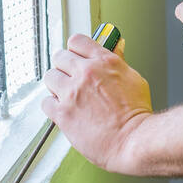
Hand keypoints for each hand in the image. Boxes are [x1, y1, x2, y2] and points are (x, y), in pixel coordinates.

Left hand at [41, 33, 151, 172]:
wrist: (132, 141)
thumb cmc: (137, 115)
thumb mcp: (134, 79)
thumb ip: (119, 62)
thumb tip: (116, 47)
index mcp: (104, 61)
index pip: (77, 41)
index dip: (75, 49)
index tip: (76, 56)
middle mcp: (86, 73)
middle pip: (60, 56)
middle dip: (64, 66)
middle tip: (70, 76)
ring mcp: (72, 93)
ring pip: (50, 77)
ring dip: (56, 85)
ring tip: (66, 95)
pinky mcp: (62, 113)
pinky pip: (45, 102)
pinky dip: (52, 106)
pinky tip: (63, 110)